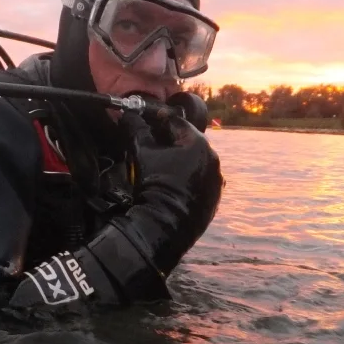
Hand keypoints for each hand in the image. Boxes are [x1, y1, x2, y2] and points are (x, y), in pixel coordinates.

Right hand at [7, 110, 222, 312]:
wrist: (162, 228)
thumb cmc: (153, 185)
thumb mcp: (140, 152)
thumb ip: (135, 128)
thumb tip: (128, 115)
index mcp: (198, 144)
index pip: (175, 122)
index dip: (156, 118)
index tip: (142, 119)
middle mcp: (213, 161)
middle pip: (187, 141)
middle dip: (167, 140)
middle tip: (148, 142)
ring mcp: (215, 182)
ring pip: (193, 162)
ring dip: (177, 160)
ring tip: (157, 165)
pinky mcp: (213, 200)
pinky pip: (197, 181)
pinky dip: (185, 178)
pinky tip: (169, 183)